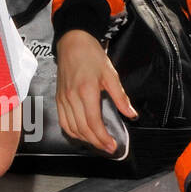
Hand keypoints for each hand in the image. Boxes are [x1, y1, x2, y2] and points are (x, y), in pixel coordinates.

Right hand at [55, 29, 137, 152]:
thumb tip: (131, 114)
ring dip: (85, 140)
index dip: (103, 138)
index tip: (112, 145)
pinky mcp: (58, 98)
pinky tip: (82, 135)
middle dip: (96, 142)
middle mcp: (72, 97)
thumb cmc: (91, 56)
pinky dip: (72, 132)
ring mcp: (63, 99)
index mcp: (86, 91)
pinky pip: (63, 121)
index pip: (93, 123)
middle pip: (83, 129)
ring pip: (72, 128)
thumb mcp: (111, 75)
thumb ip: (121, 97)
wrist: (73, 43)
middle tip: (108, 148)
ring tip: (98, 143)